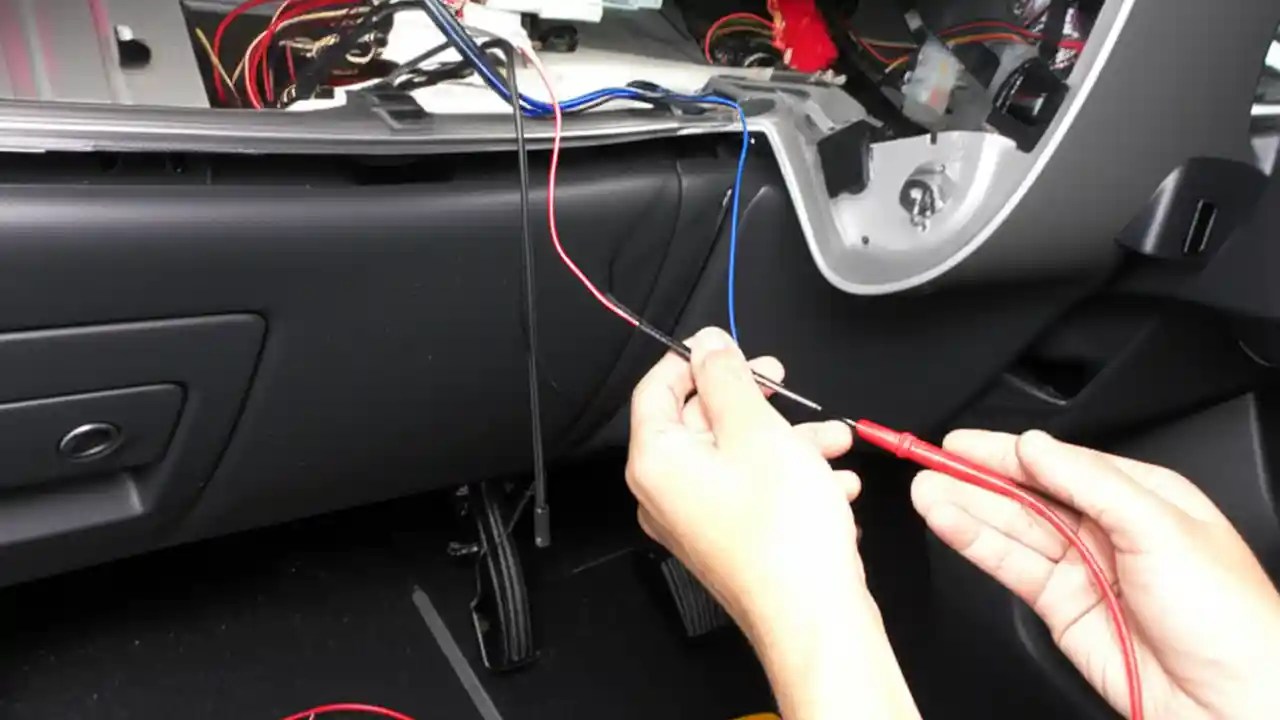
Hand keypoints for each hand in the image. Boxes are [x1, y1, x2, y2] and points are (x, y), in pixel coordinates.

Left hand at [627, 327, 918, 719]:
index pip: (656, 389)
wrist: (814, 617)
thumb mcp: (757, 430)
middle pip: (700, 421)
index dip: (693, 360)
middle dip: (754, 401)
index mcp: (656, 462)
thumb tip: (708, 345)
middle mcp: (666, 494)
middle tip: (784, 383)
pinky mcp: (731, 540)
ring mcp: (697, 521)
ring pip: (738, 456)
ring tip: (832, 441)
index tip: (729, 348)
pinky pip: (755, 491)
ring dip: (788, 440)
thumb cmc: (784, 536)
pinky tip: (834, 482)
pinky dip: (793, 477)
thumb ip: (728, 378)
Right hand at [912, 429, 1279, 718]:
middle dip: (977, 477)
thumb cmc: (1228, 618)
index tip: (962, 443)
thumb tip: (1037, 446)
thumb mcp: (1161, 526)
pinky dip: (975, 544)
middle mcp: (1108, 529)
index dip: (1008, 451)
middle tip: (930, 462)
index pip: (1060, 462)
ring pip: (1012, 529)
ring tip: (925, 490)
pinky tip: (948, 524)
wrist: (1232, 701)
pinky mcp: (1062, 608)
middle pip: (1029, 494)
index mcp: (1142, 496)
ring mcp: (1082, 569)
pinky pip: (1011, 567)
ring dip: (967, 508)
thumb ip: (1090, 481)